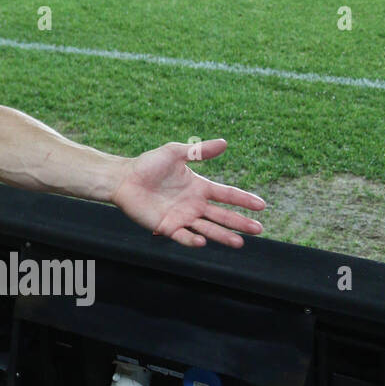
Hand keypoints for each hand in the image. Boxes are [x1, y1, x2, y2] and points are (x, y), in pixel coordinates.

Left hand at [109, 139, 265, 247]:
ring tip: (240, 243)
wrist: (122, 178)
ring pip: (207, 229)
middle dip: (240, 223)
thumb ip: (198, 151)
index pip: (226, 194)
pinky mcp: (166, 226)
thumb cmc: (147, 165)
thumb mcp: (174, 153)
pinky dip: (192, 239)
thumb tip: (225, 143)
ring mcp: (181, 217)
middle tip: (259, 229)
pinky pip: (182, 235)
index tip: (262, 205)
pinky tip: (202, 240)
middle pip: (222, 215)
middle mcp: (194, 204)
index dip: (243, 199)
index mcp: (198, 187)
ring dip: (223, 236)